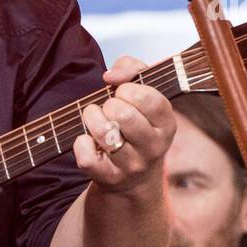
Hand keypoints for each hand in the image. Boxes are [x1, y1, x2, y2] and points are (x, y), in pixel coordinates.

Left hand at [72, 55, 175, 193]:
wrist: (133, 176)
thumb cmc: (136, 124)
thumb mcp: (143, 92)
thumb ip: (132, 69)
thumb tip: (111, 76)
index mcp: (166, 124)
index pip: (150, 99)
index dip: (129, 89)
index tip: (123, 92)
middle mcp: (154, 147)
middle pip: (124, 115)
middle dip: (108, 104)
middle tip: (108, 108)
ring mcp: (132, 165)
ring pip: (104, 135)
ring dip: (92, 119)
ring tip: (94, 119)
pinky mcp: (110, 178)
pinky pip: (87, 158)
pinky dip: (80, 143)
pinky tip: (87, 140)